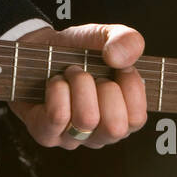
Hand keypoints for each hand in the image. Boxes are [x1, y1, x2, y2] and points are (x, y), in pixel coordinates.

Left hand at [9, 22, 146, 148]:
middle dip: (105, 88)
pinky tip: (56, 81)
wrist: (40, 49)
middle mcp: (99, 134)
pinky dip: (58, 90)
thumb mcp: (109, 37)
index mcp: (121, 118)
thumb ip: (128, 41)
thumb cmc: (78, 51)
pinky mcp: (45, 133)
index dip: (131, 87)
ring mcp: (72, 138)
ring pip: (87, 119)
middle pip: (115, 127)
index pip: (137, 120)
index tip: (119, 66)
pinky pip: (58, 116)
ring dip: (80, 84)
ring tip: (72, 72)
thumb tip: (121, 59)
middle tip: (92, 72)